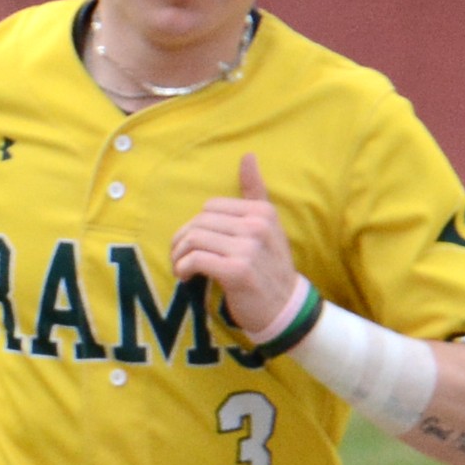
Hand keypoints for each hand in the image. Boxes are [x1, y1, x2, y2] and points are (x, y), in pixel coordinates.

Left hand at [169, 156, 302, 340]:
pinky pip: (196, 259)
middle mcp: (257, 226)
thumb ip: (255, 192)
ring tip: (181, 268)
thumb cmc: (270, 268)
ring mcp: (249, 248)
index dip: (195, 225)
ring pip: (194, 239)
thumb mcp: (268, 226)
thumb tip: (248, 156)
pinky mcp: (237, 271)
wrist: (285, 308)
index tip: (193, 244)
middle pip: (199, 222)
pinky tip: (186, 277)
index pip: (210, 207)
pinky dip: (184, 268)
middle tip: (180, 258)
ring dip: (179, 256)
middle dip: (182, 240)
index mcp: (262, 212)